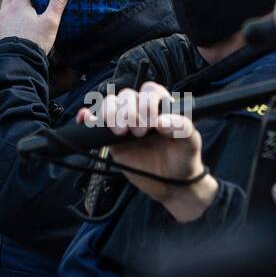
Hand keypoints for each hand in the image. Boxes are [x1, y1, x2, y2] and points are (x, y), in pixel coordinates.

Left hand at [0, 0, 67, 53]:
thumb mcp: (51, 21)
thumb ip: (57, 1)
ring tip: (23, 15)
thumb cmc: (35, 41)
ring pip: (4, 11)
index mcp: (17, 5)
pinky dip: (7, 24)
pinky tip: (14, 31)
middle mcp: (4, 13)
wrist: (17, 63)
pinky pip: (0, 26)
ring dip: (12, 9)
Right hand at [77, 81, 217, 221]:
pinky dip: (88, 118)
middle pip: (126, 96)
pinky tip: (85, 117)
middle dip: (129, 111)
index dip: (148, 103)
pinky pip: (96, 123)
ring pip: (110, 105)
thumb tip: (162, 121)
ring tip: (120, 132)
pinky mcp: (112, 140)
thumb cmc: (184, 159)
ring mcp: (125, 124)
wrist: (173, 185)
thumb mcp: (191, 143)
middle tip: (139, 133)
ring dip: (111, 113)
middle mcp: (142, 111)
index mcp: (161, 106)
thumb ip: (183, 128)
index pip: (149, 91)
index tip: (153, 124)